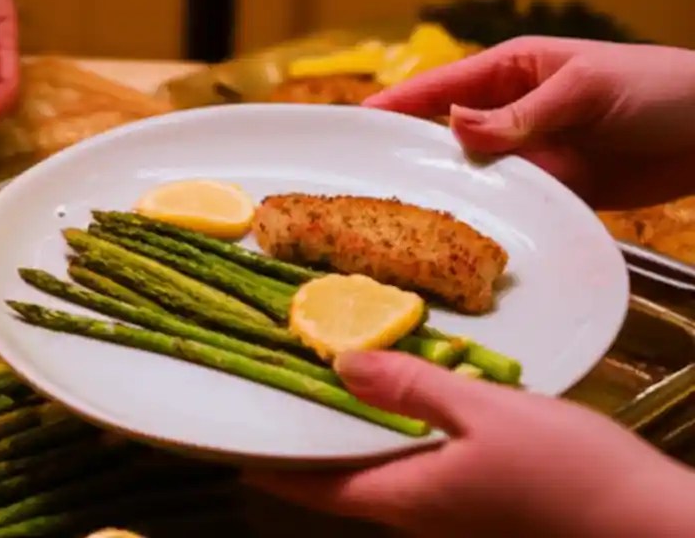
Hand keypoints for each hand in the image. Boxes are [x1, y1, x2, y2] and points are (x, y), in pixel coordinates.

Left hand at [244, 351, 694, 536]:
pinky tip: (407, 411)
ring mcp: (455, 516)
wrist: (654, 529)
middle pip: (343, 484)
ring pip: (381, 478)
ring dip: (351, 442)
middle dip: (308, 448)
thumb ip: (414, 389)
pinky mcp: (486, 507)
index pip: (315, 489)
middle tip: (278, 403)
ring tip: (329, 398)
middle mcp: (421, 516)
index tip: (233, 448)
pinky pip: (419, 473)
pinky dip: (396, 441)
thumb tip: (344, 365)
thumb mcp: (489, 416)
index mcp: (408, 500)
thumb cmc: (569, 475)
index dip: (271, 469)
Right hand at [364, 36, 694, 209]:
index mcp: (511, 71)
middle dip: (411, 158)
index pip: (438, 87)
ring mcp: (532, 154)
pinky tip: (463, 238)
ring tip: (404, 220)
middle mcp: (511, 114)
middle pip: (446, 138)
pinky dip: (490, 219)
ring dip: (450, 195)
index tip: (353, 125)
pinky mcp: (555, 190)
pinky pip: (511, 204)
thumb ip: (522, 115)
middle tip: (367, 186)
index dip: (395, 105)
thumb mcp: (586, 90)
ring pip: (475, 176)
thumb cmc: (659, 87)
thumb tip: (453, 126)